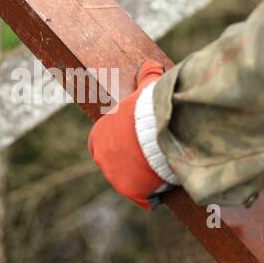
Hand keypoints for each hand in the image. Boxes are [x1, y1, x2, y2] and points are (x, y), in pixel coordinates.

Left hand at [87, 59, 170, 210]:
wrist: (156, 133)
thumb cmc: (147, 110)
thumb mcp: (145, 89)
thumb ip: (146, 76)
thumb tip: (151, 63)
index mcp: (98, 136)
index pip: (102, 143)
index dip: (119, 143)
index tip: (134, 142)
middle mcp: (102, 159)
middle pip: (116, 164)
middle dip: (132, 163)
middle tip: (152, 157)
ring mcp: (115, 177)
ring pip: (131, 181)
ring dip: (144, 178)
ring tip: (161, 169)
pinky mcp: (131, 191)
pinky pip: (144, 199)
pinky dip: (154, 196)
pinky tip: (165, 187)